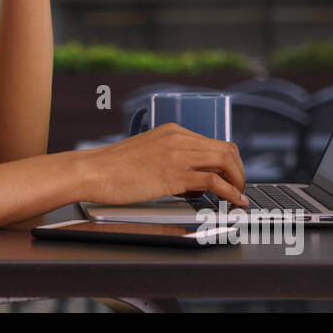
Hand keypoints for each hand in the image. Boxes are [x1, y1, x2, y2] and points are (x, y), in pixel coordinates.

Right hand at [81, 123, 248, 207]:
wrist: (93, 170)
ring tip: (239, 197)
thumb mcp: (149, 156)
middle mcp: (178, 138)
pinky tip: (235, 201)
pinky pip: (214, 181)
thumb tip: (197, 184)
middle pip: (226, 149)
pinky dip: (231, 192)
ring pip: (225, 161)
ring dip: (238, 181)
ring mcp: (177, 155)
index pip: (214, 142)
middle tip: (239, 189)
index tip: (231, 178)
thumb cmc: (114, 168)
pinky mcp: (173, 174)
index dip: (229, 163)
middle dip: (239, 171)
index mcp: (172, 131)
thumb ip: (174, 165)